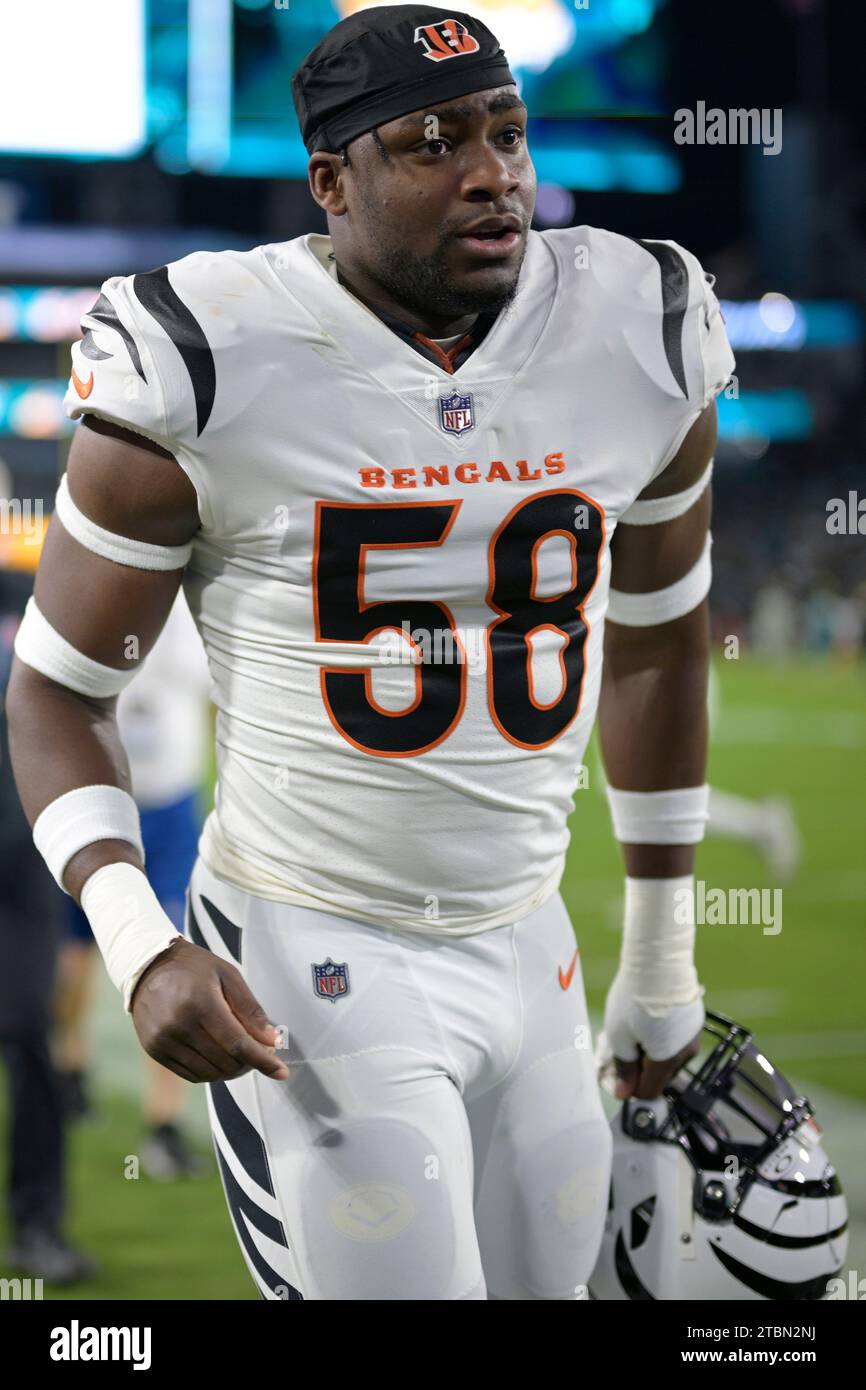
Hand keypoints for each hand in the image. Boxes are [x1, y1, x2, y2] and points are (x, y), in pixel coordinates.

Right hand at [130, 937, 289, 1083]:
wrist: (147, 966)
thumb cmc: (193, 968)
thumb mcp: (228, 975)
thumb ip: (251, 1009)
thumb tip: (271, 1040)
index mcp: (200, 1003)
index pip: (238, 1044)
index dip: (262, 1061)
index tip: (281, 1072)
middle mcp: (179, 1025)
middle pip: (225, 1062)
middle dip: (249, 1063)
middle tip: (259, 1051)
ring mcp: (164, 1041)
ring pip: (209, 1073)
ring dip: (231, 1070)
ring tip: (239, 1055)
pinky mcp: (155, 1051)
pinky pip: (191, 1075)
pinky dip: (211, 1072)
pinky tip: (218, 1057)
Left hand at [596, 971, 703, 1100]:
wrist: (658, 962)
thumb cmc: (634, 999)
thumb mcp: (619, 1036)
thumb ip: (624, 1068)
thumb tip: (626, 1093)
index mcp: (667, 1061)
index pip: (649, 1092)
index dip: (629, 1087)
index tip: (615, 1074)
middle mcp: (686, 1053)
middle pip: (659, 1076)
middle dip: (639, 1068)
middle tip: (619, 1049)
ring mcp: (693, 1036)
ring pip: (668, 1058)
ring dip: (650, 1052)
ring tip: (631, 1031)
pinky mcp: (694, 1021)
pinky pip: (676, 1040)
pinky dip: (661, 1038)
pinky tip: (646, 1021)